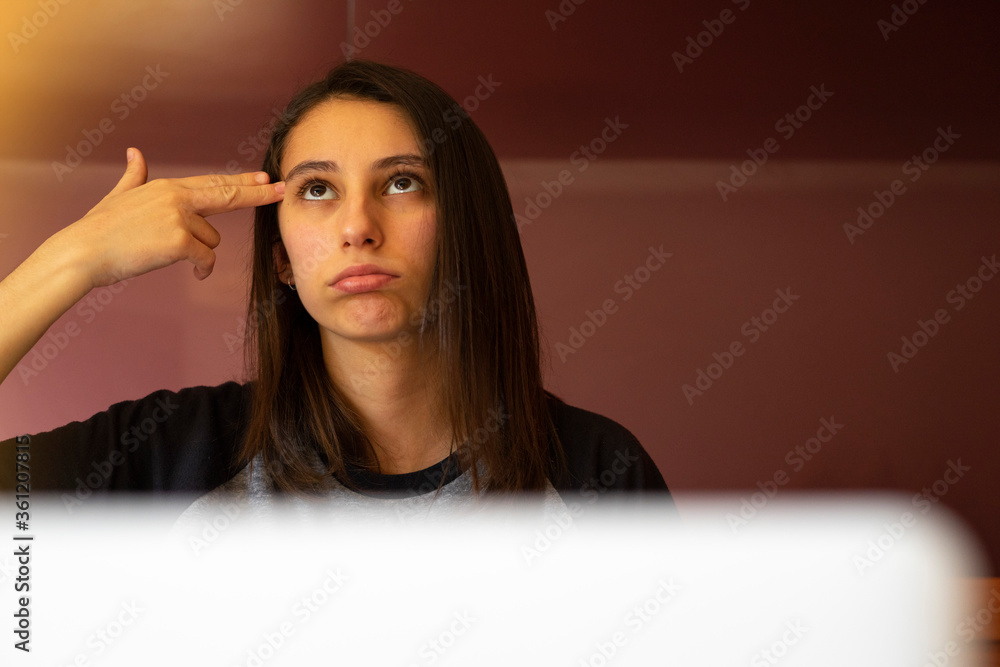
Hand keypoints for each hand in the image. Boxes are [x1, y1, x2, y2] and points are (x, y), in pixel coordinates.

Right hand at [55, 147, 284, 287]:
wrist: (83, 252)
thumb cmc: (100, 229)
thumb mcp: (119, 196)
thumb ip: (134, 176)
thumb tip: (136, 153)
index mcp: (168, 187)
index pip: (214, 182)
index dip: (243, 181)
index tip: (266, 177)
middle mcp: (177, 198)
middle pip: (228, 195)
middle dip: (259, 193)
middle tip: (283, 190)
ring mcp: (179, 218)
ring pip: (212, 241)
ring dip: (199, 253)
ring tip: (167, 254)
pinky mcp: (179, 241)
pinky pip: (206, 260)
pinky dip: (202, 270)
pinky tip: (191, 274)